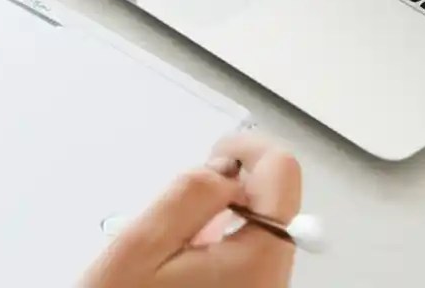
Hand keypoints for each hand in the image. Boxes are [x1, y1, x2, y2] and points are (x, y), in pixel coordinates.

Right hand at [80, 133, 301, 287]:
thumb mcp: (142, 243)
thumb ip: (188, 195)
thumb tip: (226, 169)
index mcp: (256, 262)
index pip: (282, 175)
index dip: (248, 151)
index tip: (215, 153)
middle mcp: (273, 280)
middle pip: (278, 202)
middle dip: (233, 187)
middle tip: (183, 202)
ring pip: (263, 228)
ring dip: (224, 215)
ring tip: (176, 239)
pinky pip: (250, 255)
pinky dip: (221, 241)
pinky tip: (185, 259)